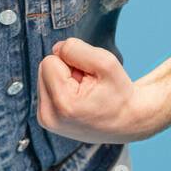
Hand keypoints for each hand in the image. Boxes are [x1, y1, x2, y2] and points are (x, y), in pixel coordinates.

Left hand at [36, 38, 158, 143]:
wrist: (127, 121)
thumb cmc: (119, 94)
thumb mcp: (106, 62)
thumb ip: (76, 49)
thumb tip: (56, 49)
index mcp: (62, 104)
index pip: (49, 61)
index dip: (71, 62)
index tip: (88, 77)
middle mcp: (49, 116)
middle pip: (44, 69)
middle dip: (66, 70)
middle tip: (88, 84)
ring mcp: (46, 120)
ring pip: (45, 77)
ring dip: (64, 79)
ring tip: (84, 92)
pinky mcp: (46, 119)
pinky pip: (46, 88)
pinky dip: (62, 88)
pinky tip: (77, 99)